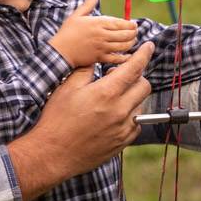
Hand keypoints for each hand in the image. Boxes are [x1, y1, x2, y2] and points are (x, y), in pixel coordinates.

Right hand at [5, 42, 155, 200]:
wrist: (52, 154)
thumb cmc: (56, 120)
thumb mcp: (66, 88)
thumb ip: (85, 71)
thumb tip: (96, 59)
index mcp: (106, 93)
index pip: (134, 68)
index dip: (144, 54)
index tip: (148, 47)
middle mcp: (119, 110)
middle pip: (144, 85)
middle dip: (136, 76)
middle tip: (118, 77)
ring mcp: (123, 128)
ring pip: (141, 105)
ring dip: (131, 97)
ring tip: (112, 99)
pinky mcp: (122, 142)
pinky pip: (136, 124)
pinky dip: (130, 115)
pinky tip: (113, 115)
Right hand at [48, 0, 136, 66]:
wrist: (60, 51)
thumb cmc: (67, 32)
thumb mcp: (76, 15)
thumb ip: (88, 5)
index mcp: (98, 23)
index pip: (120, 23)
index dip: (130, 24)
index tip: (134, 24)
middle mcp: (102, 35)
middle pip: (125, 34)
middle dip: (133, 33)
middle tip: (135, 32)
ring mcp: (102, 47)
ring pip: (123, 46)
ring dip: (131, 43)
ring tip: (133, 41)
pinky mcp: (100, 58)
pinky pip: (116, 58)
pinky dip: (125, 57)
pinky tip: (128, 55)